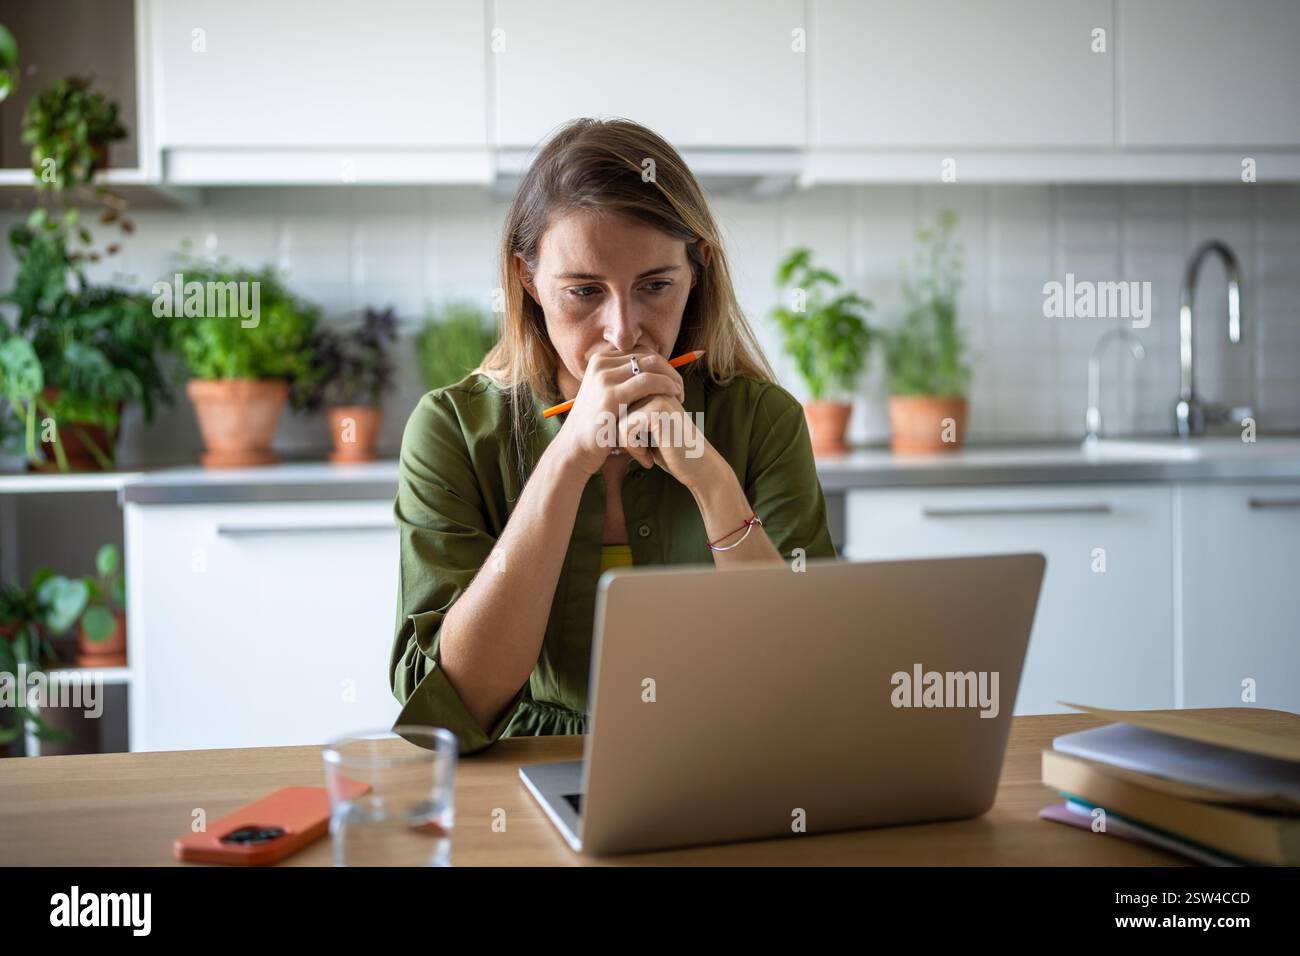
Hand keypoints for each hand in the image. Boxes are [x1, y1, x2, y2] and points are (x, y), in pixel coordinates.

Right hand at [552, 350, 684, 476]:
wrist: (576, 449)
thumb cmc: (597, 427)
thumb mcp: (607, 396)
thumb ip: (624, 382)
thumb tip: (653, 371)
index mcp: (599, 361)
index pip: (640, 351)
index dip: (661, 364)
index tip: (672, 381)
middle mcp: (600, 364)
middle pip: (647, 355)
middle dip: (669, 369)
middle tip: (680, 387)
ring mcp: (603, 378)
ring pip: (650, 365)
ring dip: (671, 377)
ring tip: (680, 393)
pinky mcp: (610, 395)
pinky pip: (647, 382)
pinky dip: (665, 386)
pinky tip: (675, 396)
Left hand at [617, 390, 719, 491]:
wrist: (698, 468)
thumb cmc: (670, 452)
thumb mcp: (645, 429)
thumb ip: (629, 413)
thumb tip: (598, 411)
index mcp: (652, 387)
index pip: (618, 402)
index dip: (621, 428)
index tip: (640, 443)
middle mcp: (655, 386)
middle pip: (615, 410)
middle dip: (622, 435)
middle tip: (642, 450)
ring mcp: (657, 395)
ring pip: (617, 419)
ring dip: (628, 443)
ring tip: (646, 452)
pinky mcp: (657, 409)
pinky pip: (624, 428)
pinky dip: (633, 448)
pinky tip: (648, 457)